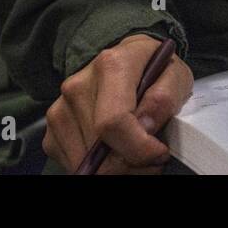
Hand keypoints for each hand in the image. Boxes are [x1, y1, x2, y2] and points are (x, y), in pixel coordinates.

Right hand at [44, 33, 193, 173]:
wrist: (124, 59)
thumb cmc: (153, 68)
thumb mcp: (175, 75)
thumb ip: (165, 98)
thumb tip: (145, 126)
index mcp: (111, 66)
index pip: (113, 121)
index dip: (138, 148)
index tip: (159, 153)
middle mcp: (78, 86)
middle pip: (98, 148)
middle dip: (131, 163)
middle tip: (153, 159)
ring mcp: (60, 108)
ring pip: (84, 161)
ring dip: (115, 168)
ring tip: (136, 152)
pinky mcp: (52, 128)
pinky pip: (73, 162)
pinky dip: (97, 167)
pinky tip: (115, 151)